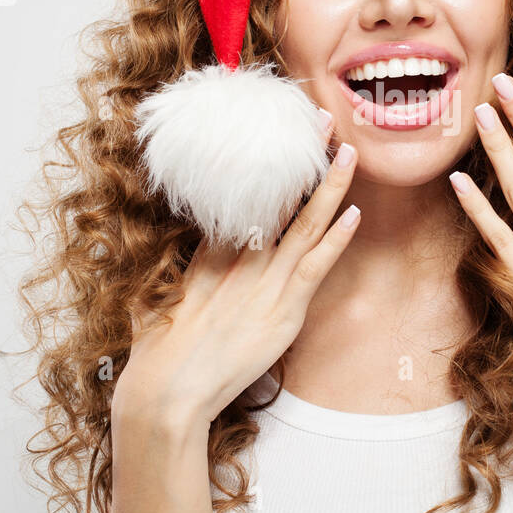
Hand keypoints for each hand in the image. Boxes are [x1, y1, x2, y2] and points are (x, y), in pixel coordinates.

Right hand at [113, 125, 361, 436]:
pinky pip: (315, 266)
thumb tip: (191, 253)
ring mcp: (264, 283)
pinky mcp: (282, 311)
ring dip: (329, 186)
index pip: (247, 199)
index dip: (272, 168)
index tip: (288, 137)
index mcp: (211, 253)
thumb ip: (183, 275)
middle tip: (320, 120)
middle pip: (279, 197)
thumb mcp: (164, 301)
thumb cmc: (160, 356)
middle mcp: (240, 260)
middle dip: (304, 159)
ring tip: (346, 151)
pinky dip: (335, 239)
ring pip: (304, 224)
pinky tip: (353, 213)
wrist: (167, 392)